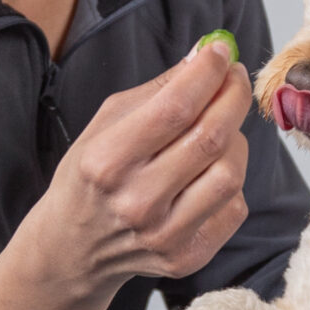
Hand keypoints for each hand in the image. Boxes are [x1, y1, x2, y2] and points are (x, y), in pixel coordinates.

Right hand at [36, 40, 252, 287]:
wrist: (74, 248)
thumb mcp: (105, 124)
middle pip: (211, 137)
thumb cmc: (91, 177)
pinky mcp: (187, 257)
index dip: (207, 73)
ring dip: (235, 139)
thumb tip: (205, 56)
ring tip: (218, 128)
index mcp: (107, 162)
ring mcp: (165, 235)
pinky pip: (234, 205)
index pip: (175, 108)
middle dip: (232, 96)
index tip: (221, 51)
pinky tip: (207, 172)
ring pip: (230, 172)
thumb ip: (157, 91)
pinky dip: (229, 178)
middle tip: (233, 78)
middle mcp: (136, 202)